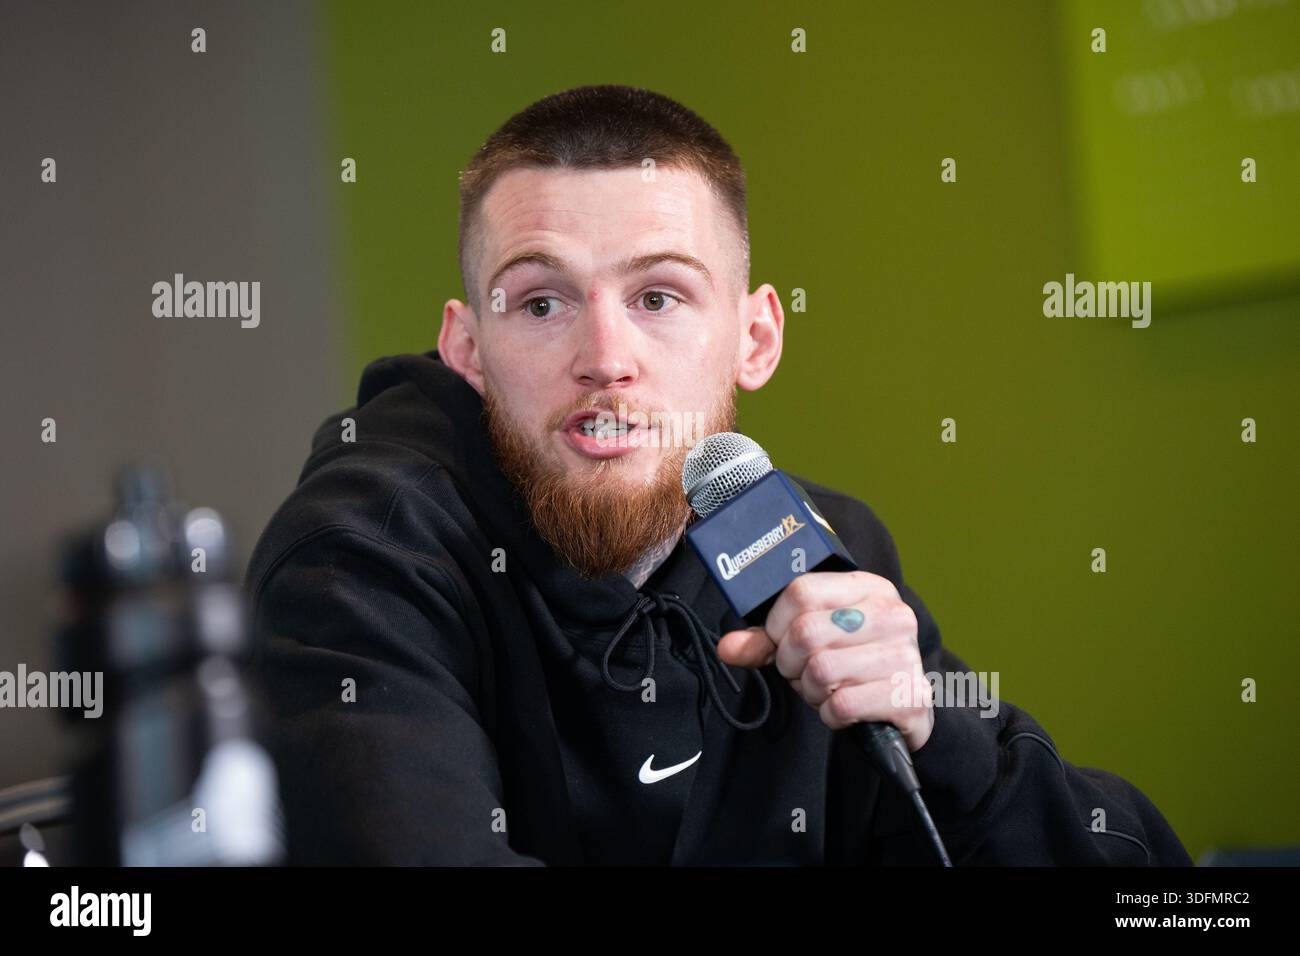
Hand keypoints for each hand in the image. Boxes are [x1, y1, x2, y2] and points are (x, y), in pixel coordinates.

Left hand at [715, 571, 934, 750]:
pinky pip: (841, 705)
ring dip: (810, 691)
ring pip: (821, 671)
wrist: (903, 707)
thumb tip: (727, 647)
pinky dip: (830, 715)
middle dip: (790, 663)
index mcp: (868, 588)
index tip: (782, 641)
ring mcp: (905, 655)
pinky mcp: (908, 696)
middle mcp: (892, 615)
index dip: (777, 624)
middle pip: (806, 632)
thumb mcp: (811, 642)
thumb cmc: (851, 664)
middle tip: (803, 672)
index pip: (800, 591)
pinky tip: (843, 709)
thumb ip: (766, 641)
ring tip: (824, 689)